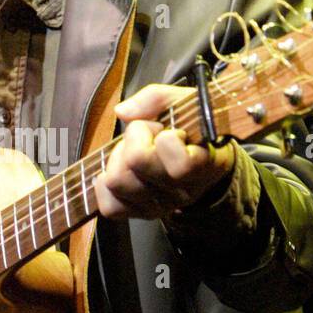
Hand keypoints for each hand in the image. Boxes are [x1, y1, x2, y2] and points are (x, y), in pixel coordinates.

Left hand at [93, 84, 235, 221]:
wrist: (207, 158)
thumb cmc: (194, 127)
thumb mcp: (185, 102)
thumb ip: (156, 98)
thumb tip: (122, 112)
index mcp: (203, 163)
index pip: (173, 157)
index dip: (159, 134)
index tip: (167, 129)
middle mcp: (183, 191)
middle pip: (135, 164)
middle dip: (133, 140)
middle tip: (145, 137)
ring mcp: (162, 206)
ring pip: (117, 183)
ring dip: (118, 160)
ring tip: (134, 152)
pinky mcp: (143, 214)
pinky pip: (110, 207)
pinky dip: (106, 187)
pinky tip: (121, 170)